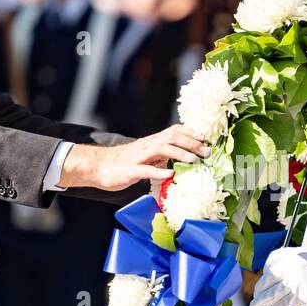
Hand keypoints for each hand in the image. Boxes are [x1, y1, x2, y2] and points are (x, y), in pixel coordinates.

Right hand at [59, 124, 209, 190]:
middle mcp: (148, 146)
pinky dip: (159, 170)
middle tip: (207, 151)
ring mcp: (139, 157)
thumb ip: (163, 156)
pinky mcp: (131, 170)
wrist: (98, 167)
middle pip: (172, 137)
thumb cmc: (125, 164)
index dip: (192, 133)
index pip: (175, 132)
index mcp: (152, 142)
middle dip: (191, 143)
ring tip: (194, 160)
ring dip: (179, 154)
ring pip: (162, 149)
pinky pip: (146, 169)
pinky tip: (170, 173)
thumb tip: (182, 158)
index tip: (208, 139)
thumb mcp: (147, 157)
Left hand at [249, 247, 306, 305]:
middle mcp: (291, 266)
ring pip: (272, 293)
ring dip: (262, 301)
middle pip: (269, 278)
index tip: (264, 276)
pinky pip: (284, 305)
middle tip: (257, 294)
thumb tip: (290, 274)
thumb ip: (298, 264)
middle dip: (260, 288)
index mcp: (294, 254)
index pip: (272, 260)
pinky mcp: (301, 295)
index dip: (266, 270)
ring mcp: (294, 281)